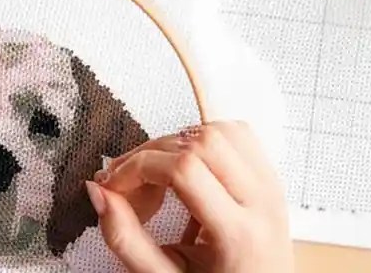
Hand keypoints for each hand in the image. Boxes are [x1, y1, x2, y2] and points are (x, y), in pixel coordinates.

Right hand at [85, 121, 291, 272]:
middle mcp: (262, 204)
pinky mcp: (271, 177)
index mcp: (238, 235)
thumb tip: (98, 193)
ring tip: (158, 175)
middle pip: (202, 142)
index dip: (138, 167)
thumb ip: (125, 240)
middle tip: (128, 181)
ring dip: (178, 142)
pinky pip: (237, 134)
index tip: (114, 183)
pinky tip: (186, 168)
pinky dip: (203, 140)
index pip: (184, 170)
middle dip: (152, 152)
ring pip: (220, 130)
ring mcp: (271, 186)